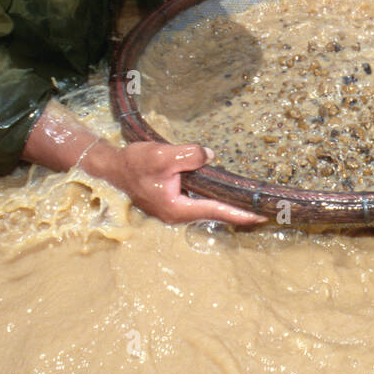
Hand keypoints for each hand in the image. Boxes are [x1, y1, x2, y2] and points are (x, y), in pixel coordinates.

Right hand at [81, 140, 266, 225]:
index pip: (215, 210)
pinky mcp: (170, 201)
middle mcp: (177, 214)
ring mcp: (173, 209)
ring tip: (247, 202)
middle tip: (262, 211)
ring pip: (205, 207)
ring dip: (225, 205)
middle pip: (213, 213)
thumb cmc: (135, 163)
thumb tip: (209, 156)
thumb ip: (189, 155)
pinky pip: (196, 201)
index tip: (259, 217)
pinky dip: (211, 198)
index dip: (239, 213)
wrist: (112, 168)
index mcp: (177, 208)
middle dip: (236, 213)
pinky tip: (221, 191)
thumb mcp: (163, 155)